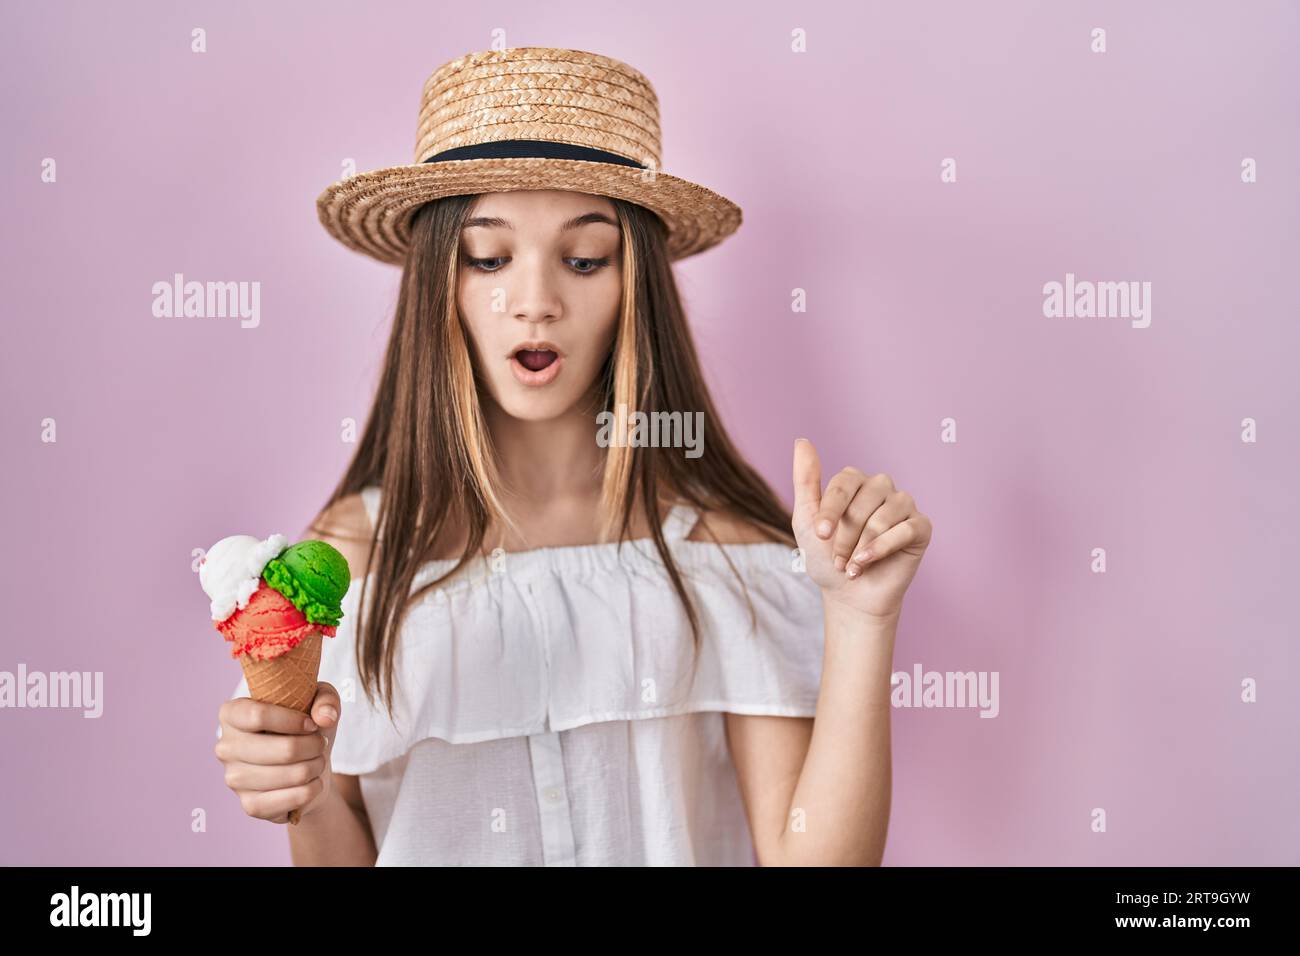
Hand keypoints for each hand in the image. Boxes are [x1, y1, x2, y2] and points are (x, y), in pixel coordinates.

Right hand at [215, 682, 342, 824]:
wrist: (304, 765)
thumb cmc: (304, 727)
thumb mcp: (318, 701)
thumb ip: (326, 698)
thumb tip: (325, 717)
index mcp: (232, 715)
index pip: (258, 716)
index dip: (294, 721)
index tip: (312, 724)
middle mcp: (226, 748)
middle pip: (285, 749)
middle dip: (314, 746)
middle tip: (321, 743)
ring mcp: (234, 779)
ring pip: (292, 774)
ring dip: (316, 766)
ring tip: (317, 760)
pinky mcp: (250, 805)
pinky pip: (293, 798)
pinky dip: (313, 789)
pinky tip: (312, 781)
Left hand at [792, 438, 931, 620]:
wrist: (850, 595)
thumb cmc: (827, 557)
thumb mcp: (807, 520)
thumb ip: (805, 480)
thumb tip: (802, 441)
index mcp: (855, 481)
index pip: (844, 484)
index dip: (831, 511)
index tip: (820, 535)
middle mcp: (881, 487)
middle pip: (863, 502)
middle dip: (846, 536)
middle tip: (838, 558)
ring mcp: (903, 505)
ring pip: (883, 517)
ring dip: (862, 547)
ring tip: (852, 565)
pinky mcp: (921, 526)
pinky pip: (905, 530)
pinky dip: (882, 549)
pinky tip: (868, 563)